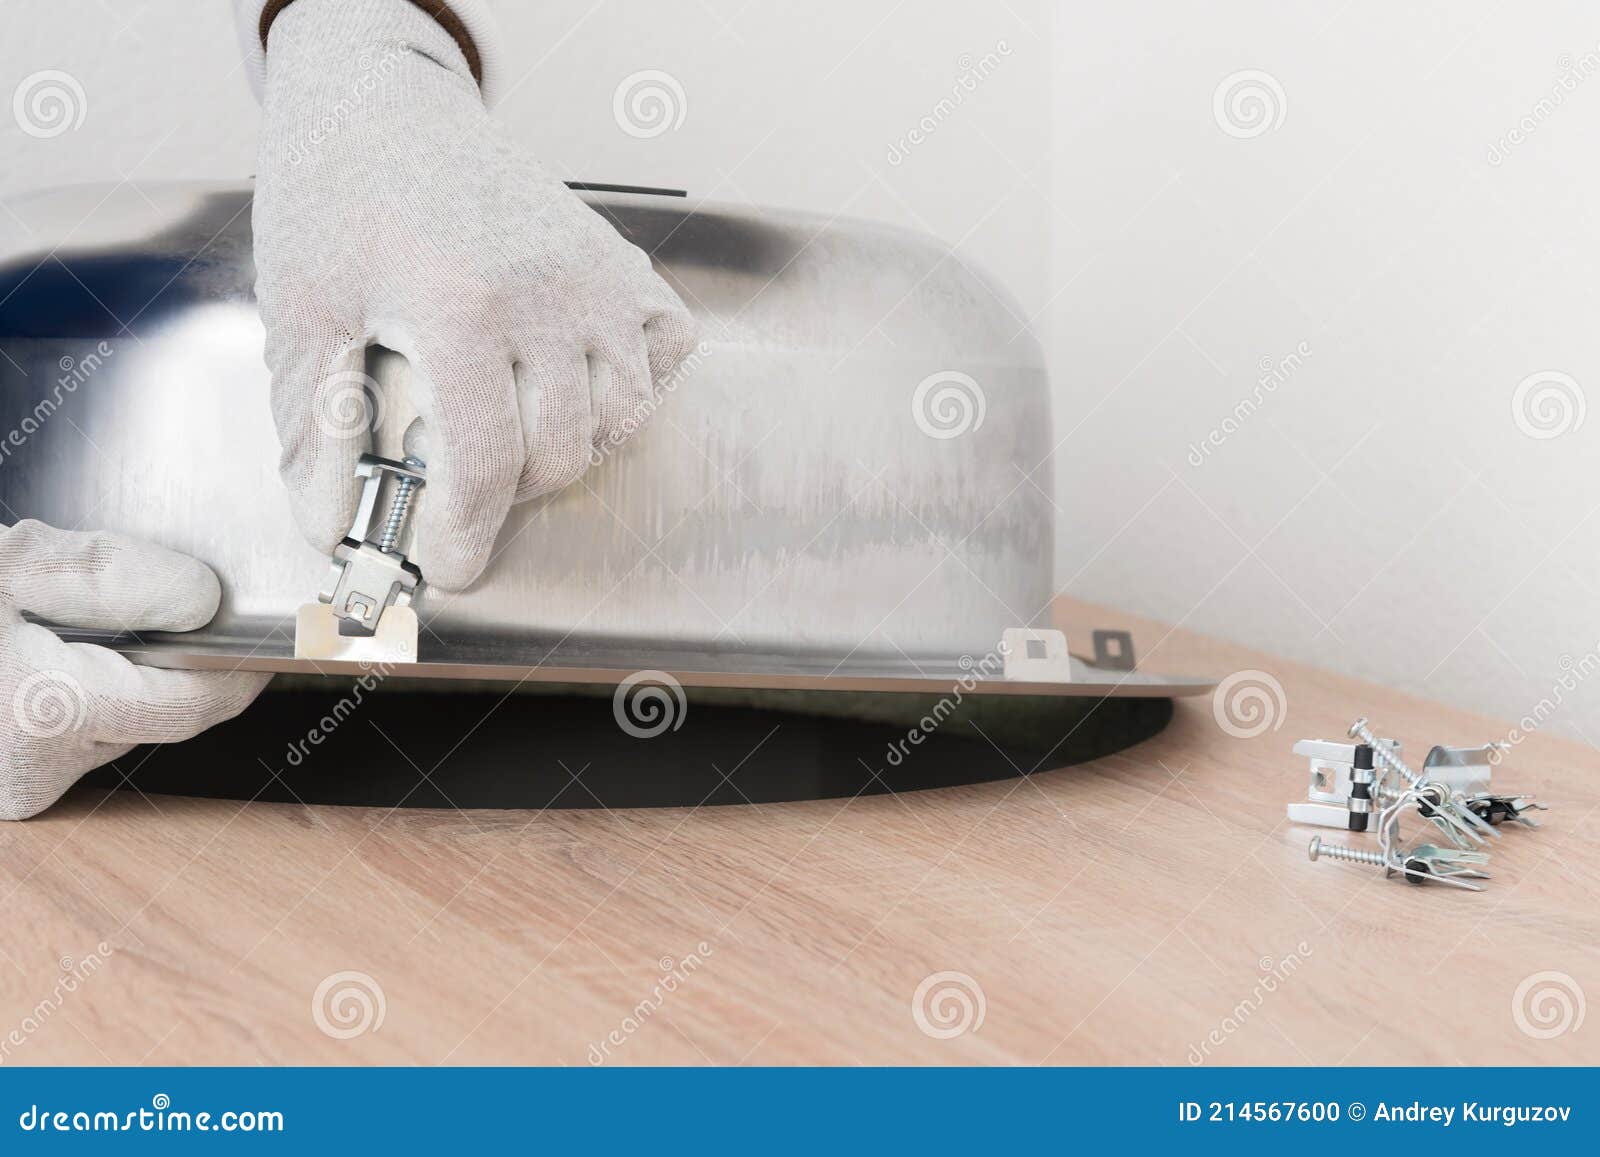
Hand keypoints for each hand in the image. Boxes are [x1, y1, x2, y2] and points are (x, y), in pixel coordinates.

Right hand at [0, 521, 269, 819]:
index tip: (272, 637)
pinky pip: (77, 731)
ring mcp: (16, 784)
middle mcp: (35, 770)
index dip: (240, 666)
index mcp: (46, 715)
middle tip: (169, 603)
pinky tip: (50, 649)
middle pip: (160, 713)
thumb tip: (200, 599)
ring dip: (124, 672)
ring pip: (119, 722)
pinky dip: (84, 687)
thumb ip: (112, 576)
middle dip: (174, 659)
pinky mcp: (7, 777)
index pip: (195, 705)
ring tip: (72, 620)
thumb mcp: (11, 566)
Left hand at [250, 0, 698, 589]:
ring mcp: (597, 276)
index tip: (451, 564)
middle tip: (457, 473)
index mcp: (458, 305)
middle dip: (506, 491)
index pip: (483, 464)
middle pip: (557, 456)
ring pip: (622, 419)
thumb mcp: (298, 310)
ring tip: (513, 427)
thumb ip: (311, 426)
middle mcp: (547, 293)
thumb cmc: (337, 197)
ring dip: (570, 446)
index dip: (466, 535)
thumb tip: (329, 524)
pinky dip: (634, 385)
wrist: (385, 102)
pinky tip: (574, 377)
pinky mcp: (624, 261)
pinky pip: (666, 353)